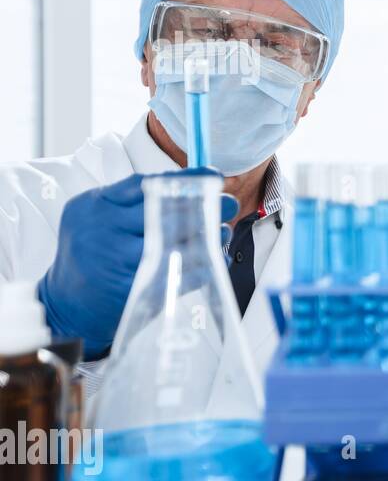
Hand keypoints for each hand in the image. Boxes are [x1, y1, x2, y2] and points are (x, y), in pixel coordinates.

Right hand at [37, 170, 237, 359]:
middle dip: (202, 207)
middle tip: (228, 203)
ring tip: (223, 232)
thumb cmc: (92, 253)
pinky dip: (201, 268)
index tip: (213, 176)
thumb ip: (133, 200)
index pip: (145, 184)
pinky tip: (216, 260)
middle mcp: (101, 231)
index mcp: (94, 205)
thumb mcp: (98, 216)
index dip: (184, 179)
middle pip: (162, 213)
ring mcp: (114, 262)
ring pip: (173, 245)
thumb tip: (191, 181)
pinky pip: (175, 277)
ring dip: (207, 238)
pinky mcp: (130, 292)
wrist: (65, 304)